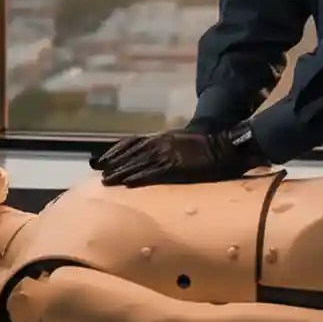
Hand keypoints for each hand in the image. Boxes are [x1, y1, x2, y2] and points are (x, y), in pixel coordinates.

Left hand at [91, 123, 266, 186]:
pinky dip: (138, 177)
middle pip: (131, 151)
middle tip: (96, 169)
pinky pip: (153, 172)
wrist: (226, 144)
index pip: (133, 142)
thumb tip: (160, 158)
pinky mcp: (177, 165)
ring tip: (106, 180)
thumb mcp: (184, 143)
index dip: (116, 150)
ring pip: (138, 162)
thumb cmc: (208, 145)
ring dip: (121, 171)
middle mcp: (162, 142)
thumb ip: (170, 149)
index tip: (101, 158)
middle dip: (112, 161)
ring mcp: (168, 153)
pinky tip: (127, 183)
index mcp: (163, 137)